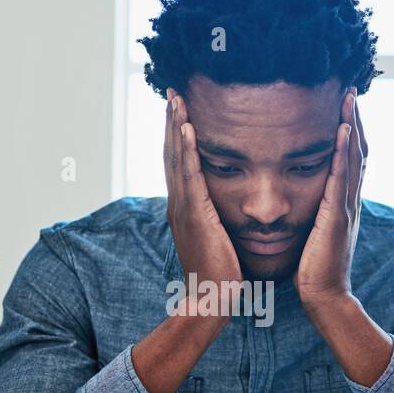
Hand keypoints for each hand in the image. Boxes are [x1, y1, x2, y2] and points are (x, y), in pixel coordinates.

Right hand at [163, 89, 240, 291]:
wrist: (211, 300)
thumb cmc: (219, 274)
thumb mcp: (215, 238)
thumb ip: (214, 220)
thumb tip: (222, 209)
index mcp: (185, 208)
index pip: (178, 163)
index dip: (178, 135)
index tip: (180, 109)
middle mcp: (179, 204)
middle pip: (172, 153)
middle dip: (172, 122)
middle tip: (172, 92)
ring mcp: (184, 209)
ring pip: (176, 159)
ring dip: (176, 126)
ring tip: (176, 99)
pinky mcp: (195, 215)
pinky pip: (190, 176)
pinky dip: (187, 150)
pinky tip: (189, 129)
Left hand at [295, 87, 366, 310]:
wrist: (323, 296)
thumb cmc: (313, 269)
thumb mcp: (315, 232)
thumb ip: (316, 213)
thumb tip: (304, 200)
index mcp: (342, 203)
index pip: (350, 158)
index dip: (349, 131)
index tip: (344, 105)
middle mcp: (349, 200)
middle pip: (358, 150)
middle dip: (355, 119)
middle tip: (352, 89)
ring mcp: (346, 207)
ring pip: (354, 158)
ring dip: (353, 126)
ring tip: (351, 98)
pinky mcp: (337, 217)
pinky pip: (342, 178)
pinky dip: (344, 153)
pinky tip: (342, 131)